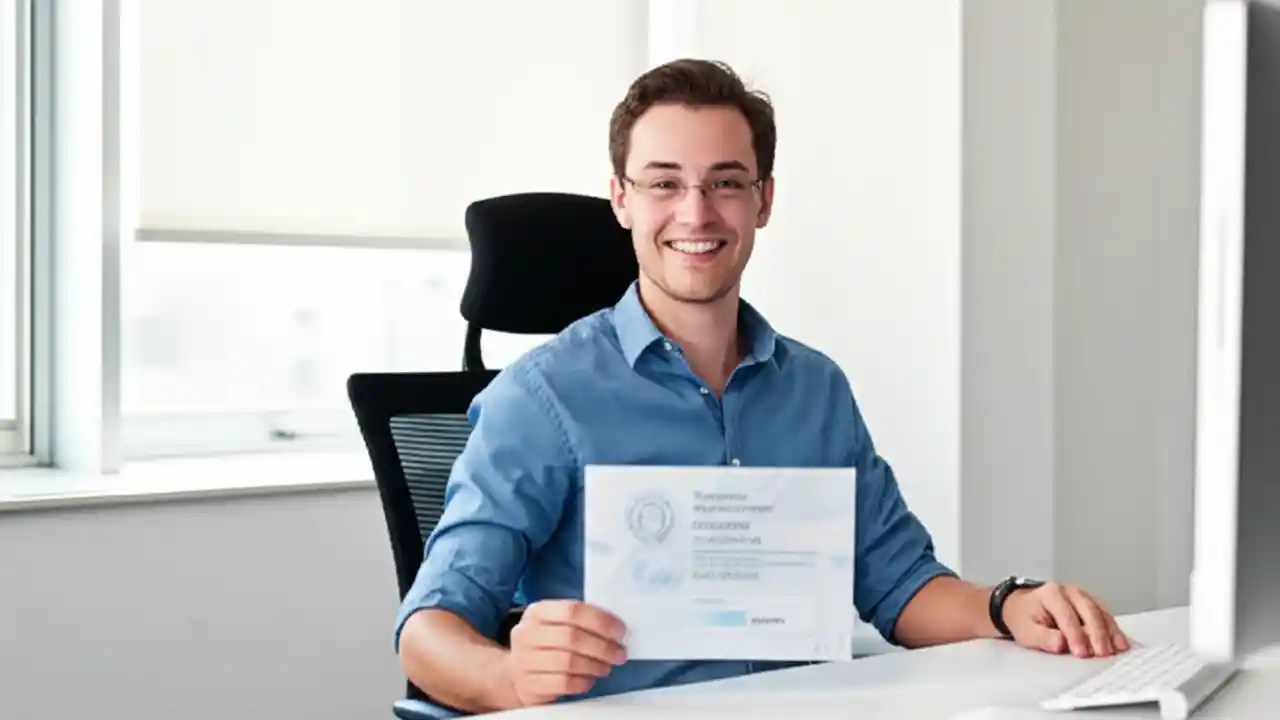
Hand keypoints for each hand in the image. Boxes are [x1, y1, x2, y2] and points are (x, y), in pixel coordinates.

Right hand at [503, 600, 628, 706]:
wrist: (515, 672)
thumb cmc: (545, 644)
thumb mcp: (555, 624)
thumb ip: (580, 621)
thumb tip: (616, 629)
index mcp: (537, 612)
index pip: (572, 610)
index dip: (601, 621)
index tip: (620, 631)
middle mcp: (527, 633)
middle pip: (572, 637)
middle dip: (603, 646)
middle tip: (620, 654)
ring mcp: (525, 660)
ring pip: (569, 662)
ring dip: (595, 665)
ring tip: (606, 667)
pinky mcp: (530, 684)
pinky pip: (564, 683)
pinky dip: (583, 682)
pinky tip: (590, 679)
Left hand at [1003, 581, 1131, 657]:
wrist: (1023, 606)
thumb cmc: (1025, 617)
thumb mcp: (1026, 630)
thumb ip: (1043, 637)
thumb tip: (1061, 644)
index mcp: (1051, 593)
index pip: (1066, 614)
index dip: (1075, 635)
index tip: (1081, 652)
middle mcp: (1069, 591)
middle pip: (1088, 610)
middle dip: (1097, 634)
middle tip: (1101, 653)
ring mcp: (1082, 596)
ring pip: (1100, 612)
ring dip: (1110, 632)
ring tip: (1116, 650)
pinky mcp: (1091, 605)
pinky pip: (1106, 616)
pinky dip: (1114, 630)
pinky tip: (1120, 642)